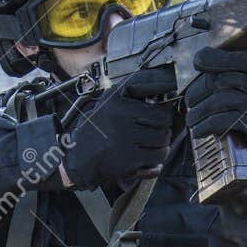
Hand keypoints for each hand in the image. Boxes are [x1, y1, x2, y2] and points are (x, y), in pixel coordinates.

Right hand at [63, 68, 175, 189]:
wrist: (80, 156)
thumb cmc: (99, 127)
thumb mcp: (110, 100)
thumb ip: (133, 88)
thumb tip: (166, 85)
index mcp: (118, 101)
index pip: (158, 107)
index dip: (165, 114)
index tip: (161, 118)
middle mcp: (121, 119)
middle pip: (164, 124)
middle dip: (164, 130)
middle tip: (156, 134)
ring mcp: (125, 140)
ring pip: (163, 142)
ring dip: (162, 147)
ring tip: (152, 146)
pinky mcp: (128, 161)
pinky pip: (157, 159)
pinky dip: (157, 161)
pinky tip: (149, 159)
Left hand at [185, 48, 246, 156]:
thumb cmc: (240, 113)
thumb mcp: (237, 88)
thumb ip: (223, 73)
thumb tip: (200, 59)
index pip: (242, 58)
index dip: (217, 57)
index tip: (198, 63)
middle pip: (222, 80)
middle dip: (198, 92)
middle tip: (189, 103)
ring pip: (219, 101)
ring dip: (198, 113)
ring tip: (191, 120)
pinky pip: (223, 121)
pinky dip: (204, 126)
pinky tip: (198, 131)